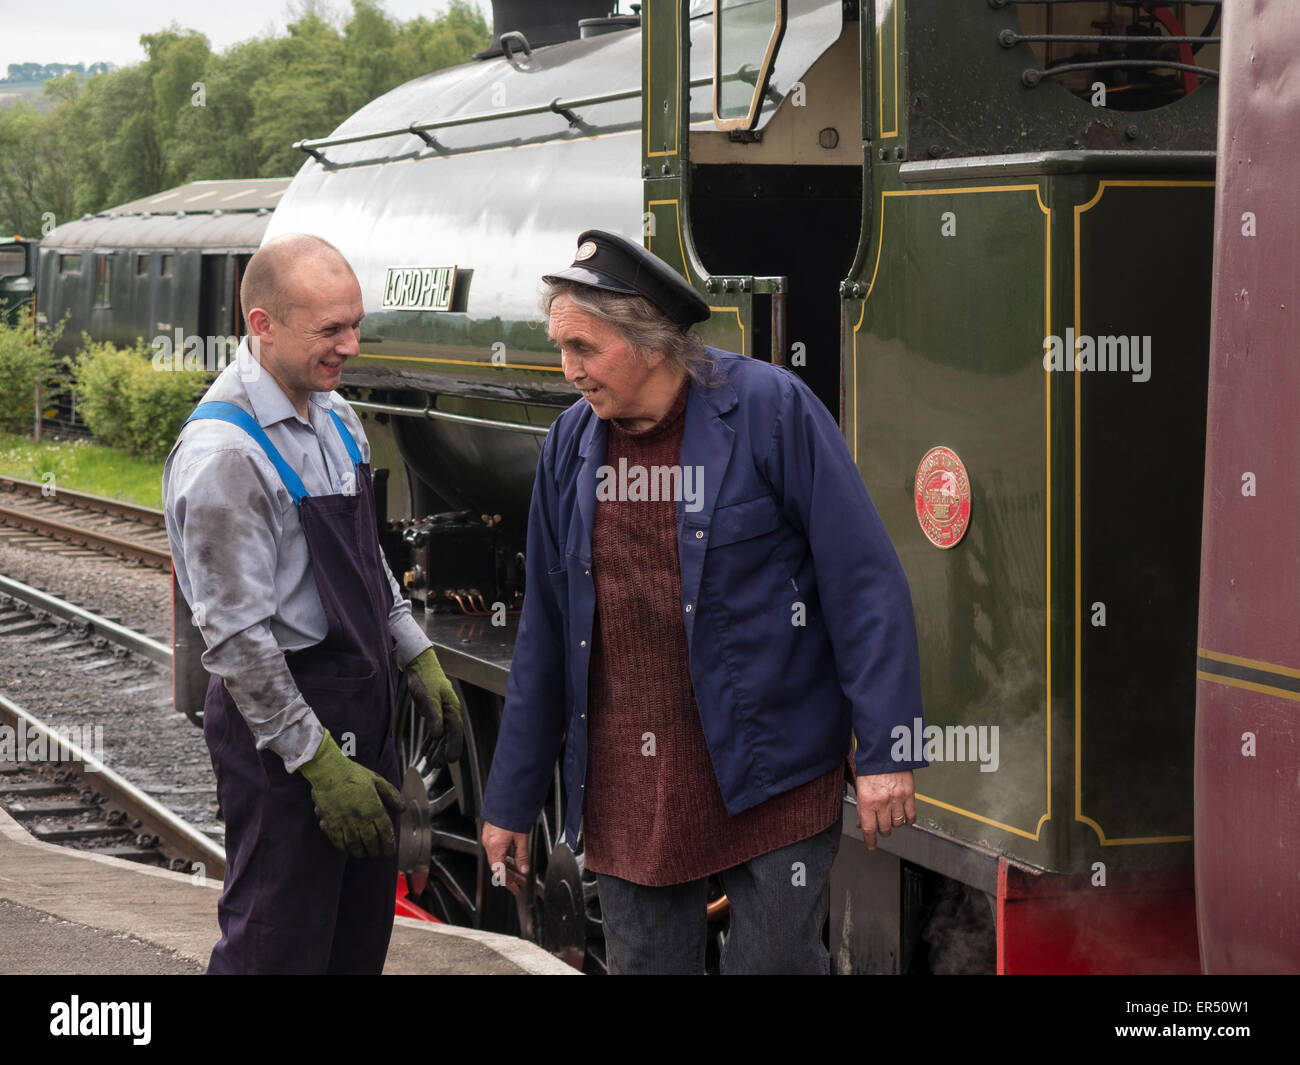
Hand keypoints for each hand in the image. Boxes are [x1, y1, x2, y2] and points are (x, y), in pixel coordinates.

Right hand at [299, 730, 405, 858]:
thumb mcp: (377, 780)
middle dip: (375, 851)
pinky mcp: (331, 823)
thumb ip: (391, 794)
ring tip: (365, 855)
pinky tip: (348, 849)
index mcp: (374, 807)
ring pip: (355, 844)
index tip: (390, 852)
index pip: (385, 831)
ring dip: (361, 852)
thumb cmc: (354, 774)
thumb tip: (402, 809)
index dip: (389, 844)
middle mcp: (360, 818)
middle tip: (378, 855)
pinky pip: (338, 841)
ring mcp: (345, 822)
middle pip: (371, 841)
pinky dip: (344, 848)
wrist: (328, 771)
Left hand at [405, 648, 463, 767]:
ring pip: (441, 735)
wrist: (420, 664)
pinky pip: (434, 730)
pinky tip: (425, 751)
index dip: (453, 746)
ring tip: (431, 763)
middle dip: (443, 751)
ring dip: (436, 748)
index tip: (451, 760)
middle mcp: (450, 712)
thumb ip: (433, 716)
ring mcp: (442, 712)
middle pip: (449, 736)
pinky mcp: (433, 711)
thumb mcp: (428, 697)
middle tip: (436, 766)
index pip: (455, 731)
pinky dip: (430, 741)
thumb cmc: (425, 678)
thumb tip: (438, 735)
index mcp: (452, 708)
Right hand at [481, 821, 529, 895]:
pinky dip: (505, 857)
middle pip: (498, 866)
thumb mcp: (522, 837)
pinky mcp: (490, 833)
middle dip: (510, 876)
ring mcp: (488, 838)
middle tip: (519, 884)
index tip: (515, 888)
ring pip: (497, 858)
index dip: (508, 882)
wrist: (506, 798)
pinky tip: (513, 859)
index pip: (500, 872)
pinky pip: (496, 850)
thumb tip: (524, 869)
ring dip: (508, 867)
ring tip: (519, 873)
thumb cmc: (513, 814)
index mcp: (495, 847)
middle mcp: (489, 844)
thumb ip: (522, 855)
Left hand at [855, 770, 915, 850]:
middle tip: (881, 827)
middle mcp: (882, 802)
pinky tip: (906, 818)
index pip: (868, 828)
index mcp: (867, 800)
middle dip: (882, 830)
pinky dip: (909, 820)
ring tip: (891, 818)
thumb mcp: (860, 787)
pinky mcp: (909, 794)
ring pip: (897, 823)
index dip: (870, 841)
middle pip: (884, 828)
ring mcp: (897, 799)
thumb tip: (861, 823)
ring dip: (894, 824)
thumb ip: (862, 807)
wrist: (885, 751)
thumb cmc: (871, 767)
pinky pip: (911, 815)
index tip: (871, 846)